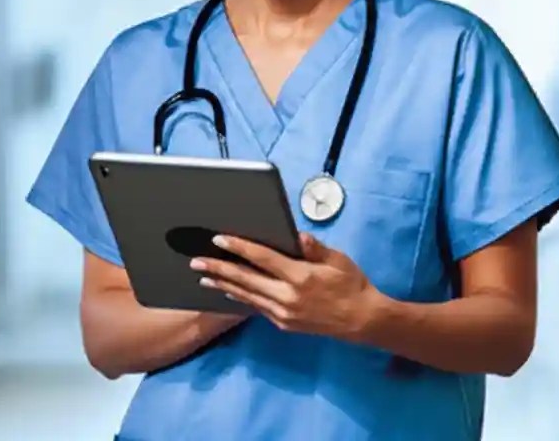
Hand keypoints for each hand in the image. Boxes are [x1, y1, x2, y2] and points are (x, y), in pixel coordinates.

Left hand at [190, 233, 383, 341]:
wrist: (362, 320)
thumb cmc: (351, 284)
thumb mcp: (337, 259)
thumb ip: (313, 247)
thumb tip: (294, 234)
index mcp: (300, 277)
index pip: (262, 259)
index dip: (238, 247)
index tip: (219, 239)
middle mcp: (287, 297)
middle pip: (246, 279)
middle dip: (219, 268)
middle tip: (196, 261)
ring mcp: (283, 314)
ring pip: (246, 296)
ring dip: (223, 285)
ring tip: (203, 277)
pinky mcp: (283, 324)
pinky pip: (256, 307)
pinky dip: (240, 298)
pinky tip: (228, 291)